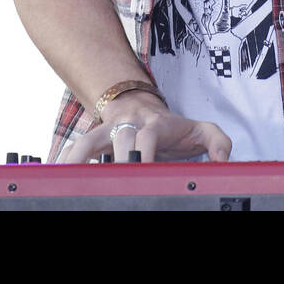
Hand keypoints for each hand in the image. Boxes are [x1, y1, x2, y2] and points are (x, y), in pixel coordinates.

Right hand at [61, 93, 231, 162]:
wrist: (142, 105)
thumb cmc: (174, 126)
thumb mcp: (202, 129)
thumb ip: (218, 142)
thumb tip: (222, 161)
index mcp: (157, 124)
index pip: (149, 133)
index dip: (145, 148)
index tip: (144, 166)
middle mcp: (131, 124)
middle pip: (121, 136)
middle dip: (118, 157)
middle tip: (117, 178)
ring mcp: (112, 129)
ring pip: (92, 137)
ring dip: (81, 155)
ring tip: (71, 174)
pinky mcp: (97, 136)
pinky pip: (79, 144)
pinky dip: (69, 157)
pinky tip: (61, 171)